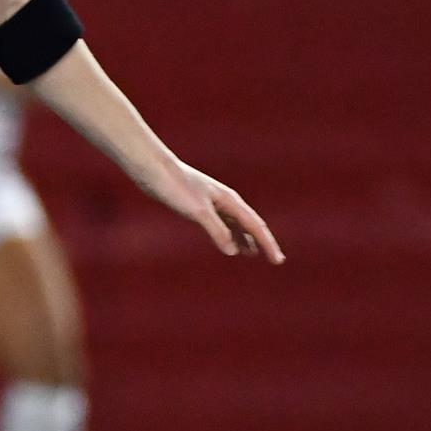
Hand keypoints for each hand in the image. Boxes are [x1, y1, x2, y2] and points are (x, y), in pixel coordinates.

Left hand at [141, 161, 283, 262]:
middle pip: (250, 224)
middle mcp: (225, 201)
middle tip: (275, 259)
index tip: (278, 261)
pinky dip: (229, 235)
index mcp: (230, 200)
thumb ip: (217, 230)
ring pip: (236, 224)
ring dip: (246, 239)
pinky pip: (222, 224)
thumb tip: (234, 251)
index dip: (268, 244)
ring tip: (253, 253)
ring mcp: (212, 203)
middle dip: (263, 242)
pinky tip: (227, 243)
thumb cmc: (175, 186)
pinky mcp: (198, 206)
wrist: (153, 169)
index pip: (255, 226)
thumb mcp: (198, 211)